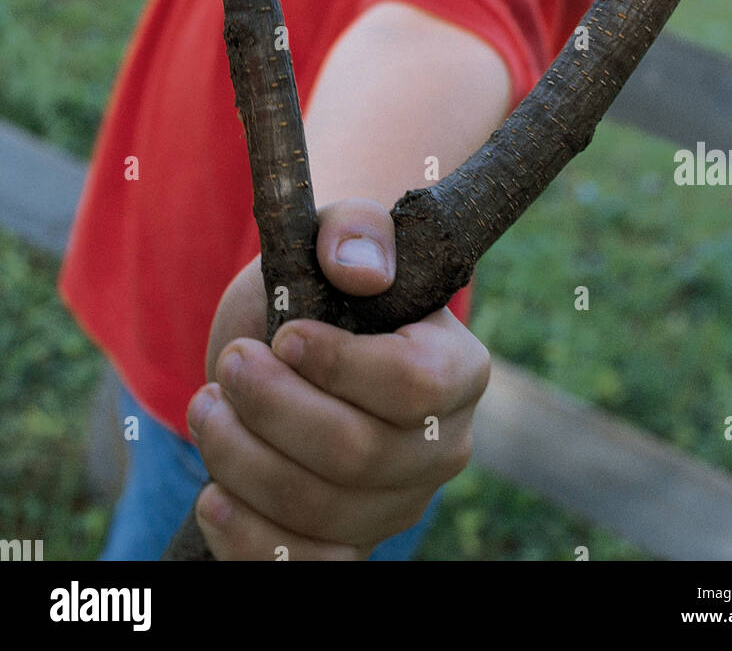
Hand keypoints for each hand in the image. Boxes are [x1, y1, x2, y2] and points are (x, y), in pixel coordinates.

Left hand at [188, 198, 490, 559]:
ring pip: (321, 511)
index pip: (415, 386)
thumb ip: (356, 231)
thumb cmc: (326, 283)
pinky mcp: (350, 543)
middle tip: (229, 364)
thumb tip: (356, 269)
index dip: (342, 367)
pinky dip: (247, 539)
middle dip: (274, 409)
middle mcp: (442, 446)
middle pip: (359, 453)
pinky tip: (214, 494)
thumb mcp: (338, 235)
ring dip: (243, 461)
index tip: (284, 337)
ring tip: (206, 409)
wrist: (295, 336)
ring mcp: (398, 503)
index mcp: (457, 367)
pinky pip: (306, 567)